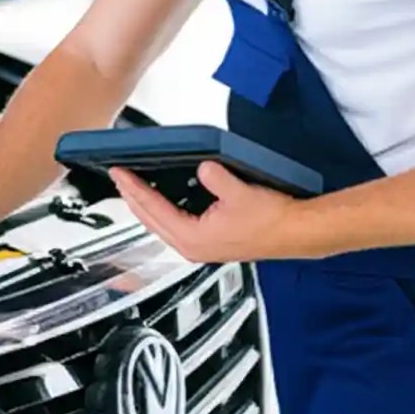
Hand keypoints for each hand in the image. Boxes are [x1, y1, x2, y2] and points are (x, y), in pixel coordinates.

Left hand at [109, 161, 311, 262]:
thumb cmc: (273, 221)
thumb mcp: (240, 193)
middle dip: (131, 197)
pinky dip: (160, 211)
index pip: (152, 209)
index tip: (119, 172)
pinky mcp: (208, 243)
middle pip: (149, 219)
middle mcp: (191, 247)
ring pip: (159, 224)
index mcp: (193, 238)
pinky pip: (172, 225)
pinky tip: (160, 199)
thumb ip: (216, 177)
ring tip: (132, 186)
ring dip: (144, 205)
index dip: (133, 188)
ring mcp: (199, 247)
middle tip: (118, 176)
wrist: (296, 233)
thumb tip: (202, 166)